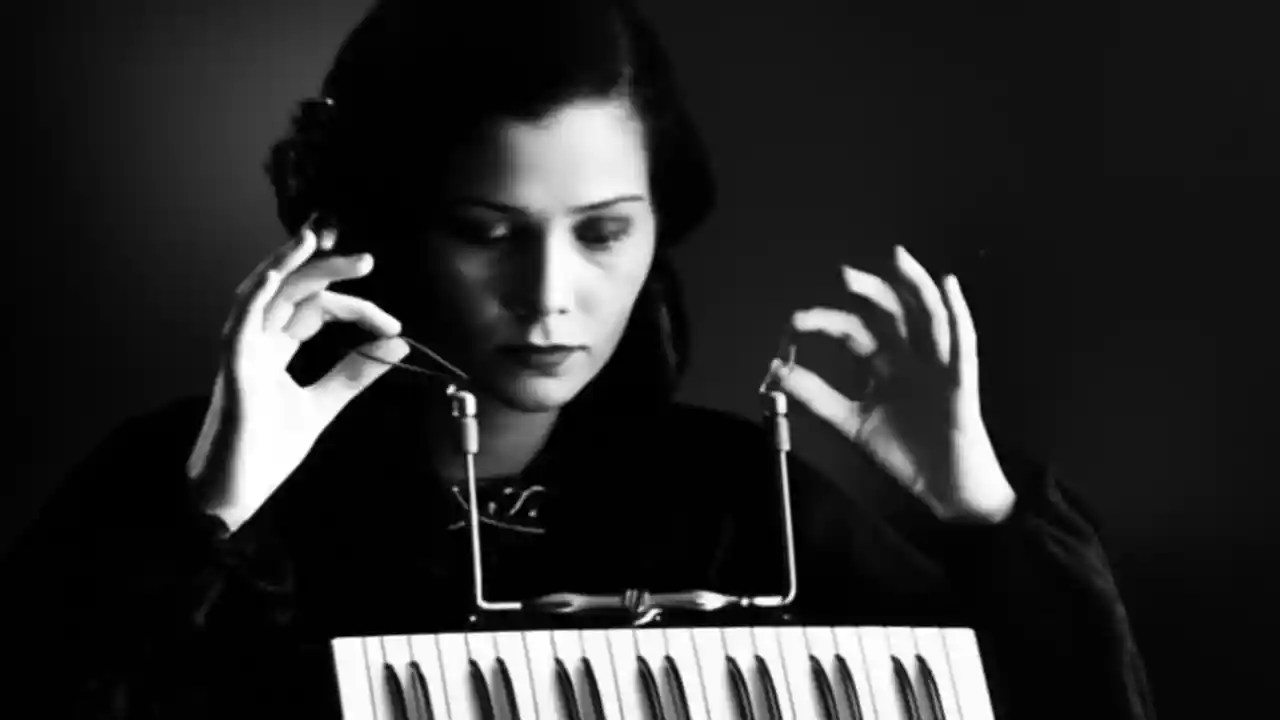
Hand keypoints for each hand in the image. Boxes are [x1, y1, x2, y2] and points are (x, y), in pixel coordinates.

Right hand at [186, 221, 409, 531]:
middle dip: (326, 270)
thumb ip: (353, 375)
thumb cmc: (266, 452)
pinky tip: (275, 278)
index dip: (355, 309)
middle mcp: (254, 343)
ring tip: (312, 239)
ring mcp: (240, 355)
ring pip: (259, 295)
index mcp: (273, 348)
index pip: (315, 309)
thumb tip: (395, 347)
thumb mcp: (321, 406)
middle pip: (290, 291)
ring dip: (286, 264)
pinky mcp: (232, 374)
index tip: (392, 326)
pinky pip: (239, 327)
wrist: (232, 497)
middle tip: (367, 261)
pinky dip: (256, 299)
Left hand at [774, 246, 1015, 522]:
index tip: (796, 322)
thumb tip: (777, 371)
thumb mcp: (853, 423)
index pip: (854, 332)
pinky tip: (948, 283)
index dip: (827, 322)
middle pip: (891, 314)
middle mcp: (911, 359)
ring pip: (928, 315)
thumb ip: (818, 397)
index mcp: (885, 368)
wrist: (947, 488)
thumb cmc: (907, 454)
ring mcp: (938, 366)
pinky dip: (957, 309)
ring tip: (897, 257)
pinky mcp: (961, 379)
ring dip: (913, 284)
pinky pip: (963, 339)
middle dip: (870, 291)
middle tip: (843, 275)